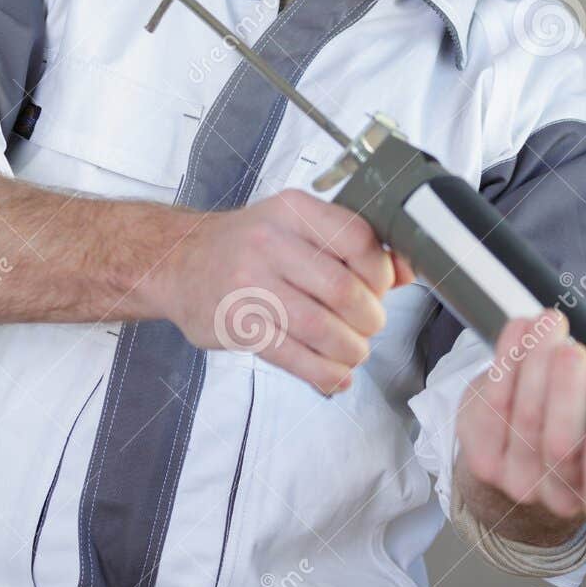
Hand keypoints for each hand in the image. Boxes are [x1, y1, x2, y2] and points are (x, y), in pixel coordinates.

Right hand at [159, 190, 413, 393]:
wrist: (178, 262)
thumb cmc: (250, 245)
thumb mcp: (297, 227)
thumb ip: (352, 245)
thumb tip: (408, 271)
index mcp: (293, 210)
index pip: (357, 238)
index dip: (380, 273)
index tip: (381, 290)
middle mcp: (269, 242)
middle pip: (343, 290)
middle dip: (369, 318)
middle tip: (370, 327)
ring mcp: (248, 285)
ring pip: (321, 328)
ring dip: (350, 350)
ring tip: (353, 352)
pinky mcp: (236, 326)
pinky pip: (293, 357)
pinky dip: (324, 373)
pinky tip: (336, 376)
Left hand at [454, 311, 585, 545]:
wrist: (527, 455)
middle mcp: (554, 495)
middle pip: (556, 445)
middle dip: (564, 391)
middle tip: (574, 350)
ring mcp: (512, 475)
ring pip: (520, 417)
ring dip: (533, 362)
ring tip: (548, 323)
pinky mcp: (479, 448)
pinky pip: (488, 401)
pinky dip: (505, 358)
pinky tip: (519, 332)